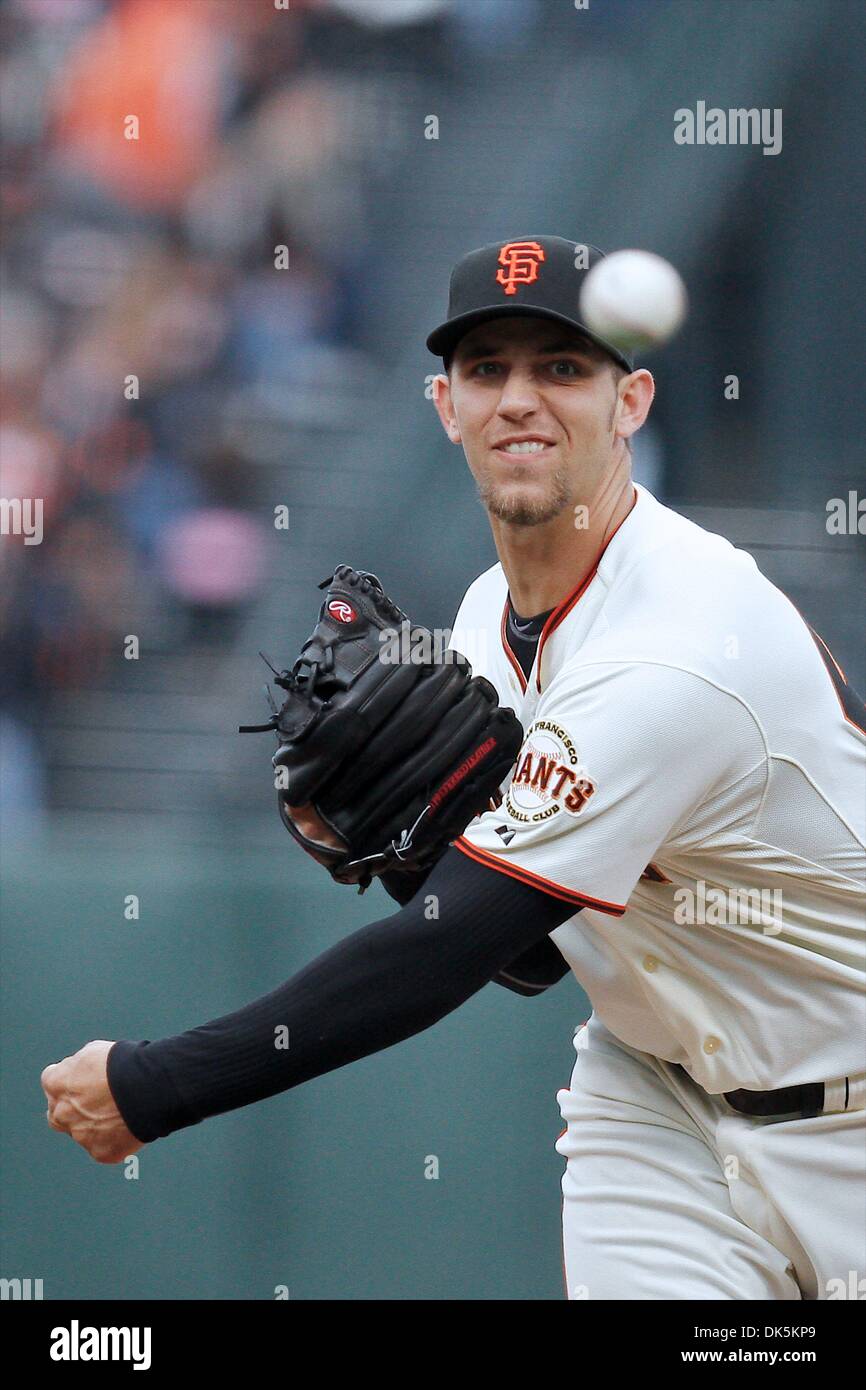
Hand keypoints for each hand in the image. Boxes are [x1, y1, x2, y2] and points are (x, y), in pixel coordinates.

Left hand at [41, 1040, 143, 1163]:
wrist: (146, 1087)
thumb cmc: (121, 1063)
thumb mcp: (91, 1052)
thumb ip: (77, 1068)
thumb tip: (79, 1077)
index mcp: (55, 1084)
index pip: (53, 1083)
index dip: (71, 1081)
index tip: (86, 1080)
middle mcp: (61, 1113)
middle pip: (59, 1114)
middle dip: (72, 1109)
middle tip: (97, 1102)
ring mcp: (80, 1136)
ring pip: (83, 1133)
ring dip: (96, 1125)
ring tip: (123, 1112)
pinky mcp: (101, 1152)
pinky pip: (105, 1147)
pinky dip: (115, 1139)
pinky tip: (130, 1125)